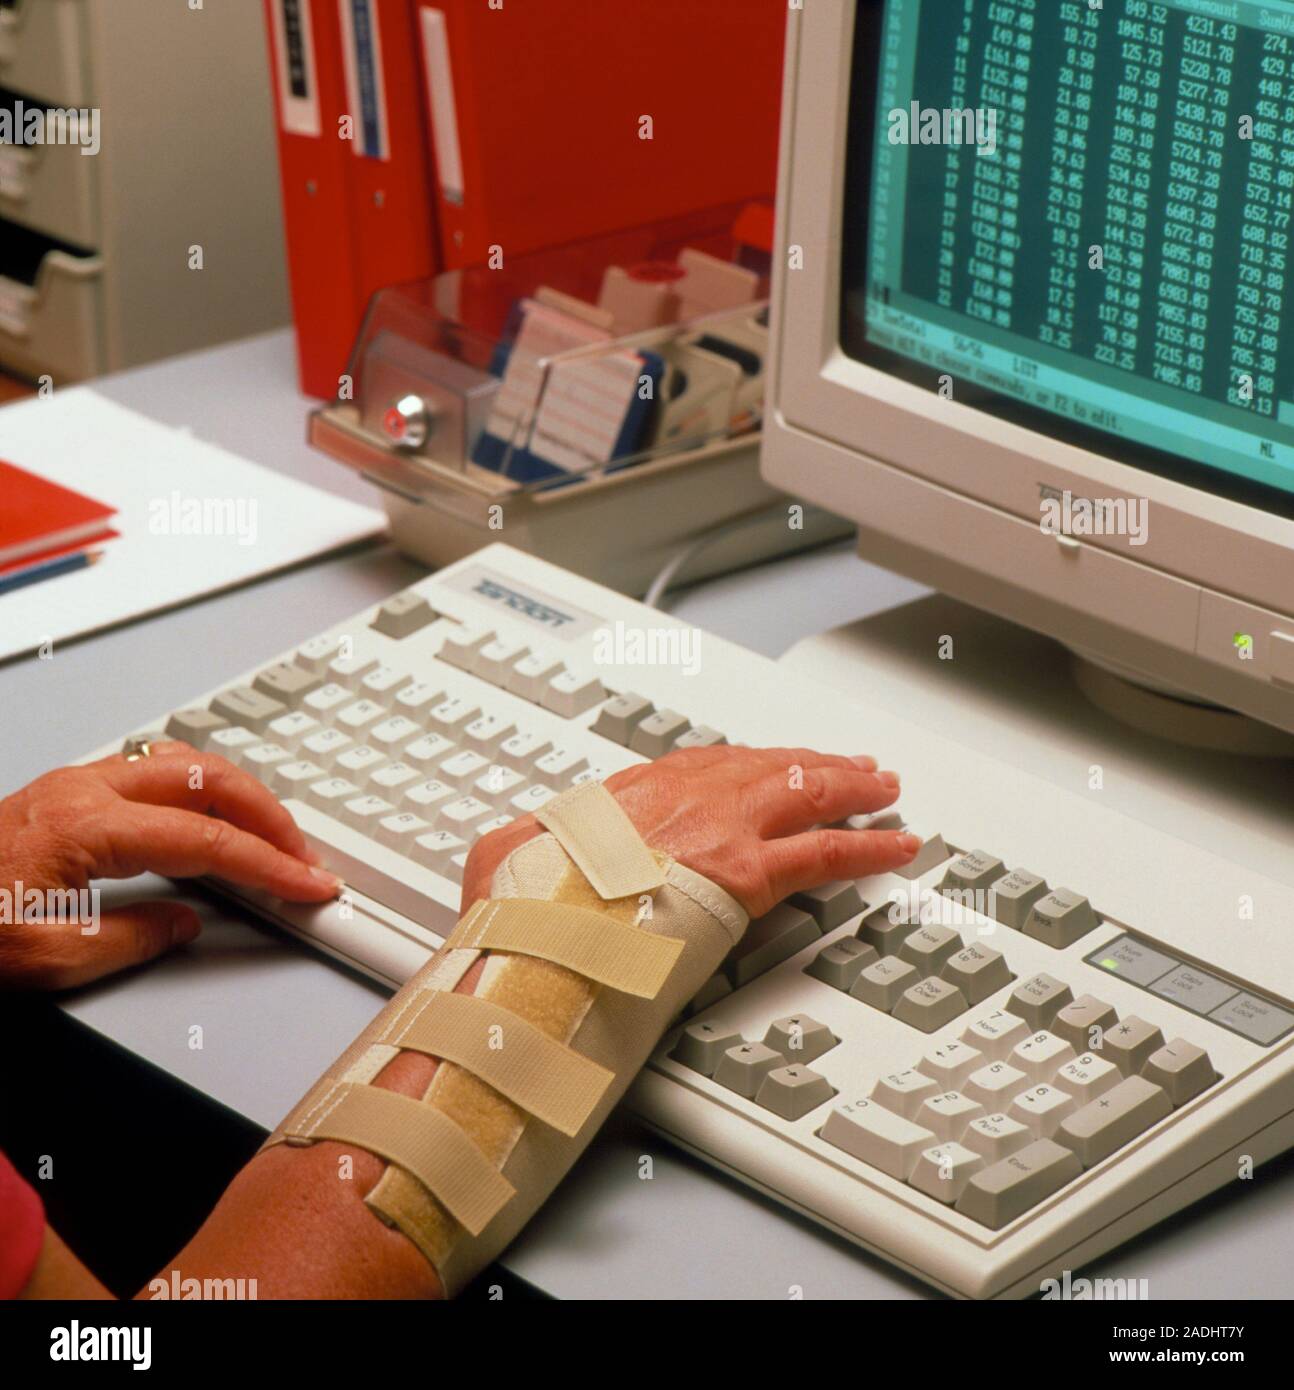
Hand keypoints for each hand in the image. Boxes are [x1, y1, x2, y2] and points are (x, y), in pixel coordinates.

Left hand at [0, 742, 341, 989]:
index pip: (207, 840)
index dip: (268, 864)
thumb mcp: (50, 956)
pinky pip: (155, 773)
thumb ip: (134, 936)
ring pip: (185, 764)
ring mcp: (76, 785)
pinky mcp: (67, 794)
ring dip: (237, 797)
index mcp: (87, 826)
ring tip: (268, 834)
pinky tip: (209, 818)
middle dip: (268, 816)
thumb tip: (186, 921)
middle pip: (209, 780)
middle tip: (302, 856)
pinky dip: (201, 792)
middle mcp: (85, 790)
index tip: (307, 884)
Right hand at [462, 745, 919, 917]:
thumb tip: (517, 850)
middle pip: (768, 767)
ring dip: (850, 788)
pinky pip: (825, 851)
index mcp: (633, 792)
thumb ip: (527, 843)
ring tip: (883, 789)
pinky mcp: (748, 874)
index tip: (767, 764)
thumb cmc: (523, 902)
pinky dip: (868, 845)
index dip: (749, 764)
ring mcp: (721, 830)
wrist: (540, 930)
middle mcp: (683, 797)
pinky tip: (898, 845)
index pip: (708, 765)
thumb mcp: (506, 855)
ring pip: (806, 793)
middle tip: (850, 766)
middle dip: (814, 765)